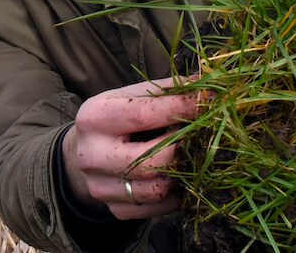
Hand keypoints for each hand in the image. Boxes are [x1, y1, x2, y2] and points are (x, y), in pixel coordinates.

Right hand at [62, 76, 198, 219]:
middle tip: (201, 136)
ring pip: (157, 190)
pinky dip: (175, 194)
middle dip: (182, 149)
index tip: (209, 100)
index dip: (181, 108)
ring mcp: (101, 187)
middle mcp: (92, 155)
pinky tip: (180, 177)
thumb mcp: (130, 96)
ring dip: (182, 174)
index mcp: (95, 118)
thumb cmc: (116, 117)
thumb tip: (207, 85)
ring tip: (192, 156)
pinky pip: (157, 209)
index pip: (143, 115)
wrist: (86, 150)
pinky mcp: (115, 209)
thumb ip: (165, 92)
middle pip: (150, 161)